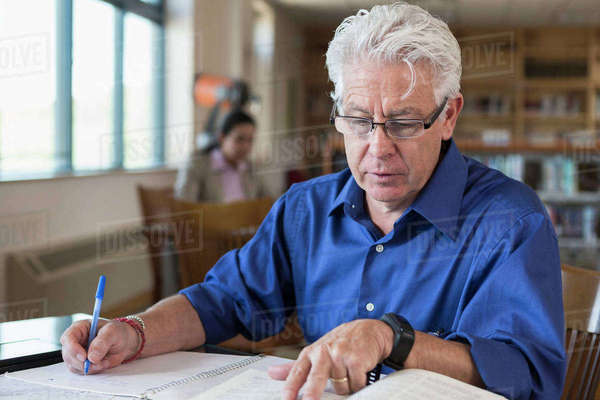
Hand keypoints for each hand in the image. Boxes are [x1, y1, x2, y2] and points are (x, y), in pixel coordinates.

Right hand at [60, 319, 139, 374]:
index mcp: (80, 328)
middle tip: (97, 363)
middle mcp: (75, 341)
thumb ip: (102, 342)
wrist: (124, 342)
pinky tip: (103, 364)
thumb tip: (92, 356)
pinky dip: (92, 370)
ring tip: (105, 361)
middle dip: (82, 362)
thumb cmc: (117, 332)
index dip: (73, 348)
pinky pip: (81, 371)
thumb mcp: (113, 332)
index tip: (84, 357)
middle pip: (68, 354)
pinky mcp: (81, 363)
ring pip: (73, 365)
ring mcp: (77, 353)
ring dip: (89, 367)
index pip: (68, 338)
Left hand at [267, 319, 393, 399]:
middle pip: (316, 379)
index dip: (290, 387)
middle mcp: (324, 352)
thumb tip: (271, 373)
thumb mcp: (316, 351)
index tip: (286, 399)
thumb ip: (295, 366)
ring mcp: (340, 355)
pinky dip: (359, 383)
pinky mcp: (356, 359)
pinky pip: (355, 385)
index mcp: (311, 352)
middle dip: (312, 394)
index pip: (297, 372)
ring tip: (349, 371)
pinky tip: (359, 371)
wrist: (369, 330)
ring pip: (340, 388)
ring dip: (346, 386)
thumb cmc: (340, 343)